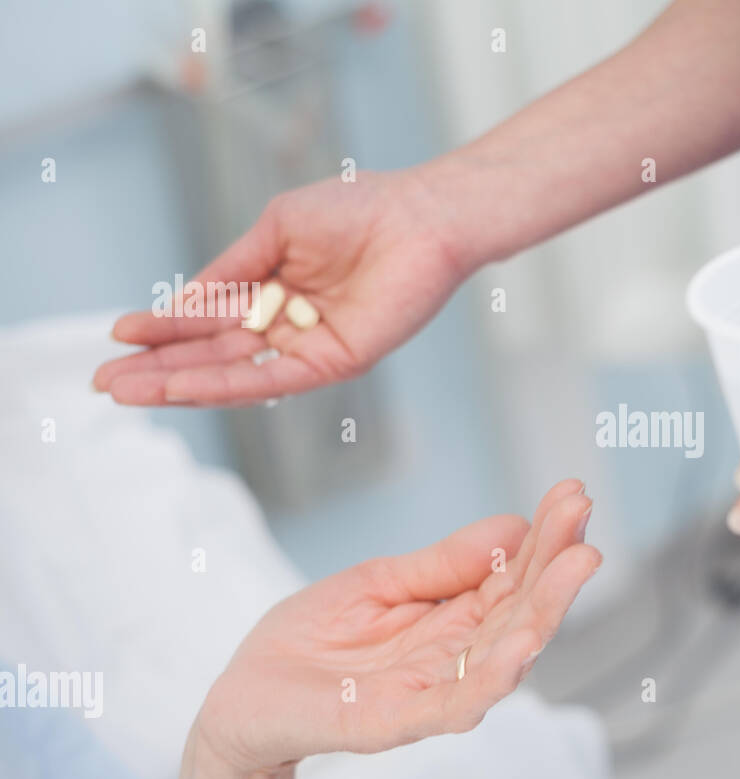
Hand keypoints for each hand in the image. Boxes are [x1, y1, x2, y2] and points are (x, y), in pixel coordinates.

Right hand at [92, 164, 477, 404]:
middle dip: (157, 367)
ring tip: (128, 392)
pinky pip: (272, 380)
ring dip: (178, 383)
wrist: (418, 216)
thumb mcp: (275, 230)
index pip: (207, 317)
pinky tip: (183, 387)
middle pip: (212, 353)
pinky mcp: (334, 361)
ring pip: (234, 373)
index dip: (163, 328)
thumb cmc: (359, 209)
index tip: (119, 336)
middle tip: (105, 381)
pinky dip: (226, 385)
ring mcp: (309, 345)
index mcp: (273, 289)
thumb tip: (182, 303)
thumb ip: (231, 270)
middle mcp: (288, 323)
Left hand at [193, 479, 597, 773]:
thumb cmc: (308, 640)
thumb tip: (513, 526)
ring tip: (577, 565)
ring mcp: (429, 691)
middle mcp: (454, 655)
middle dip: (557, 562)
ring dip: (544, 613)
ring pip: (503, 655)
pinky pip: (453, 705)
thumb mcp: (377, 581)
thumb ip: (443, 563)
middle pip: (521, 609)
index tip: (573, 495)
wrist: (240, 698)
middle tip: (585, 515)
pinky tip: (523, 645)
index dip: (545, 537)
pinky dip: (491, 678)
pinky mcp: (393, 721)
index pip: (514, 576)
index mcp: (451, 617)